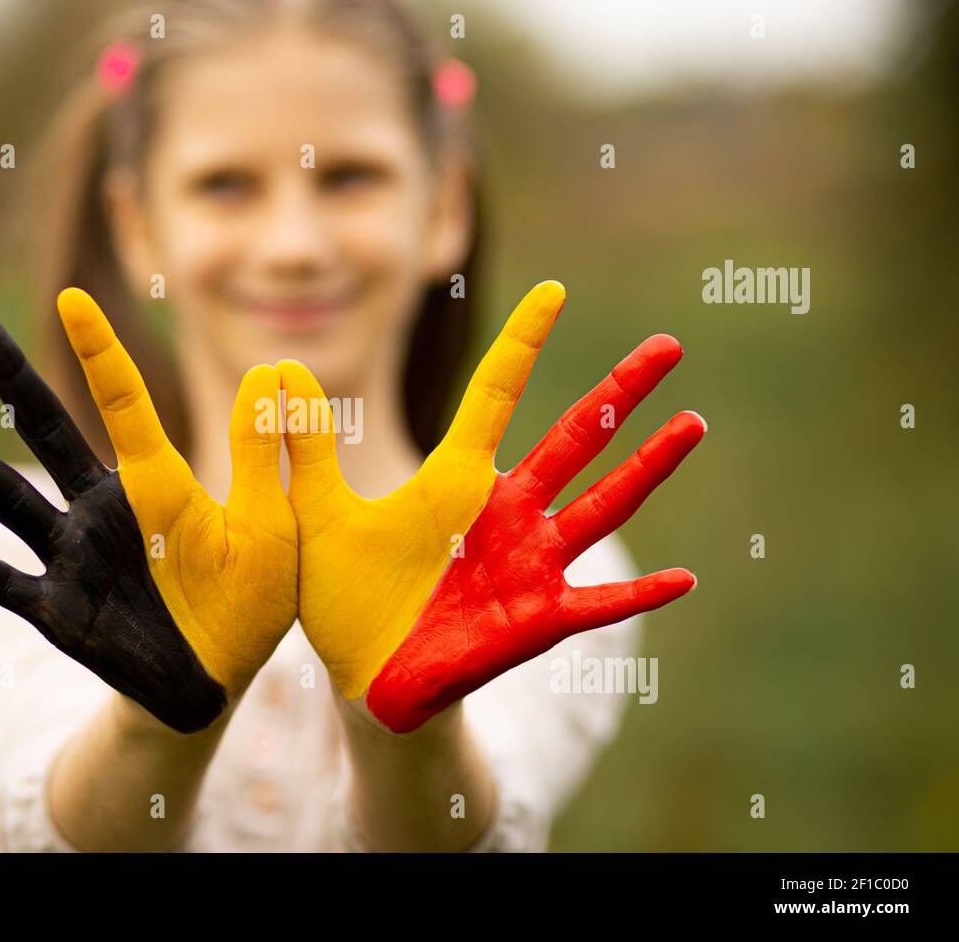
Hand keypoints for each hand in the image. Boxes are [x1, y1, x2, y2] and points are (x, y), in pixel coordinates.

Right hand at [0, 289, 296, 732]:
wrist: (218, 680)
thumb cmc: (248, 599)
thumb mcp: (268, 524)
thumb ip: (261, 455)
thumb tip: (272, 371)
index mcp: (155, 483)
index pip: (122, 402)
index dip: (99, 350)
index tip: (73, 296)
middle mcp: (102, 508)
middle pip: (47, 429)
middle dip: (10, 377)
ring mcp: (75, 556)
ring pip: (10, 499)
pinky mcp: (58, 609)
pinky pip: (6, 583)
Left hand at [279, 279, 704, 732]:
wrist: (362, 681)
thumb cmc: (344, 598)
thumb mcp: (317, 514)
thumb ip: (303, 447)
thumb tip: (276, 369)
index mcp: (457, 481)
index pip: (497, 394)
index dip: (524, 341)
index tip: (554, 290)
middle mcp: (505, 512)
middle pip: (575, 437)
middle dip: (621, 392)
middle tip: (669, 344)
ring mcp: (529, 563)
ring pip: (603, 503)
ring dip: (647, 466)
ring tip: (694, 422)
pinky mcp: (538, 618)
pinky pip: (600, 604)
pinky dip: (640, 594)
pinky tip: (688, 579)